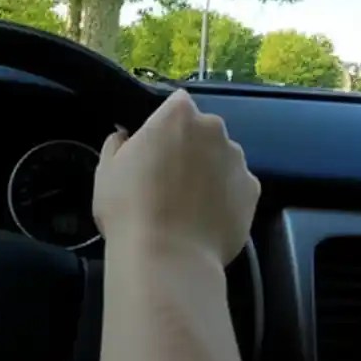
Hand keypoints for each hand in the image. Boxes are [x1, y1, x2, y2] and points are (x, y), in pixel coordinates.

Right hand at [93, 89, 258, 266]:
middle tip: (168, 179)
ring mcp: (238, 161)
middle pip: (203, 131)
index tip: (154, 148)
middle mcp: (214, 129)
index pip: (176, 104)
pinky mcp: (253, 192)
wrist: (168, 257)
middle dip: (190, 147)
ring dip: (209, 172)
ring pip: (222, 159)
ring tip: (187, 205)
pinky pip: (236, 187)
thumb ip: (118, 143)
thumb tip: (126, 137)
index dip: (165, 125)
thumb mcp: (107, 170)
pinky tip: (205, 219)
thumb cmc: (129, 207)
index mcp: (178, 115)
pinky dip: (225, 197)